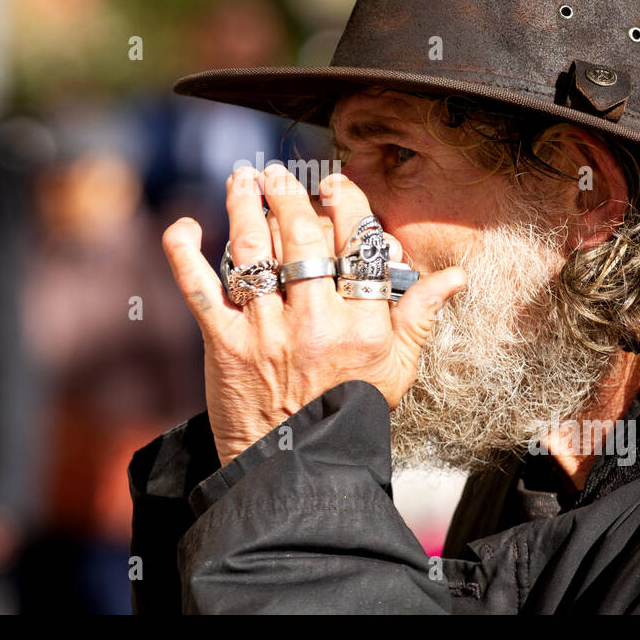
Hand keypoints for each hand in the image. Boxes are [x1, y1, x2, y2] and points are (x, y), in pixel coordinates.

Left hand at [162, 163, 465, 466]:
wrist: (294, 466)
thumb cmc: (349, 413)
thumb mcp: (396, 370)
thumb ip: (418, 317)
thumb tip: (454, 278)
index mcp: (363, 325)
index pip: (356, 246)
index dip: (344, 205)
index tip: (333, 185)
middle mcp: (315, 323)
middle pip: (302, 238)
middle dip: (289, 195)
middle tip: (278, 173)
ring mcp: (266, 332)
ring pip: (253, 251)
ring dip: (244, 205)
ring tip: (242, 178)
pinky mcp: (223, 345)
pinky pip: (201, 288)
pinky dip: (186, 254)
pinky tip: (185, 226)